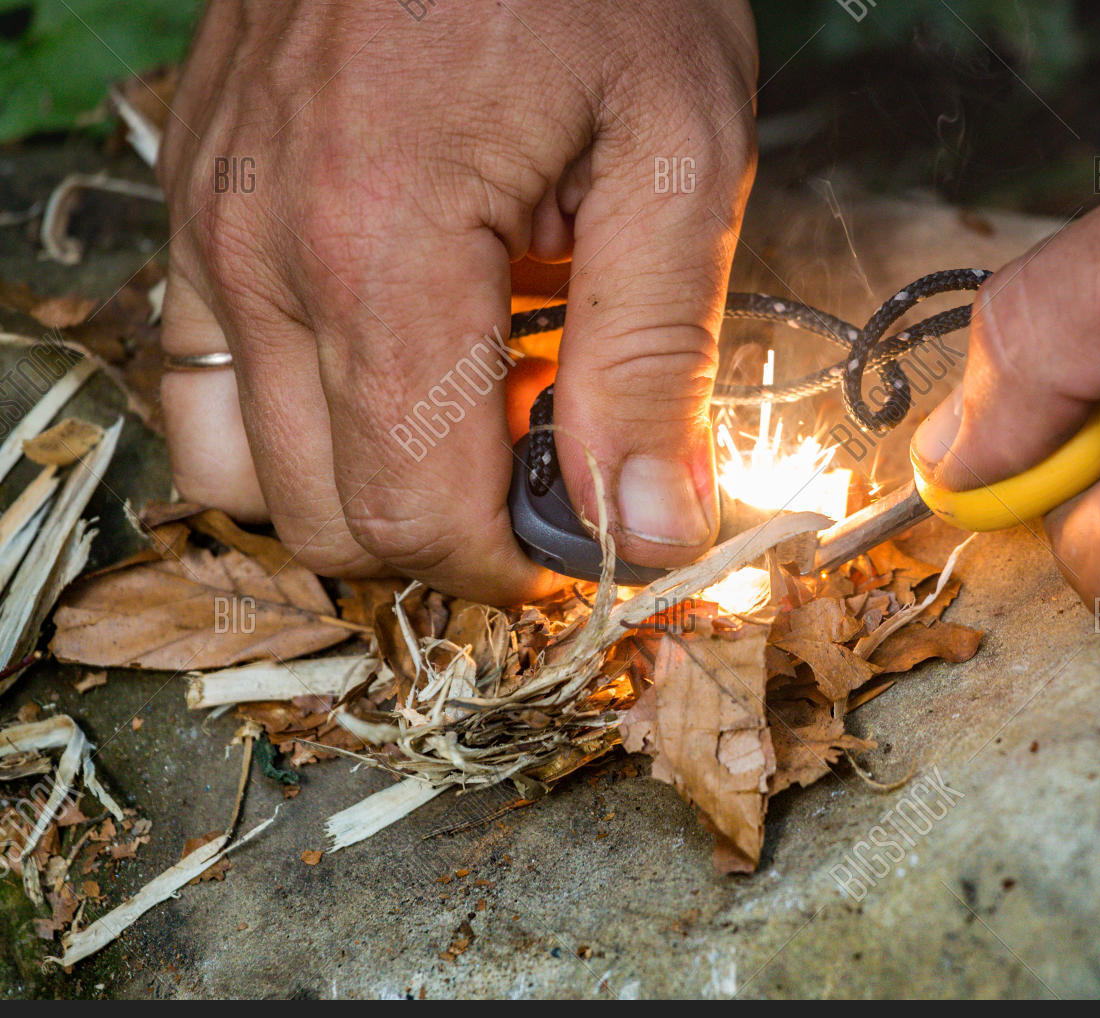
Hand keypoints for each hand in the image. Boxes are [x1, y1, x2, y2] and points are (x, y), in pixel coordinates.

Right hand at [157, 0, 756, 601]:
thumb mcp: (679, 150)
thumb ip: (657, 358)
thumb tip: (649, 530)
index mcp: (382, 247)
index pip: (415, 513)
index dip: (513, 565)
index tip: (590, 536)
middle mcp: (261, 250)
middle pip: (329, 519)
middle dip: (450, 535)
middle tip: (550, 466)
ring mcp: (210, 227)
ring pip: (250, 471)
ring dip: (369, 484)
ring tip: (473, 410)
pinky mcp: (201, 205)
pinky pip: (206, 382)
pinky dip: (297, 418)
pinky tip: (393, 358)